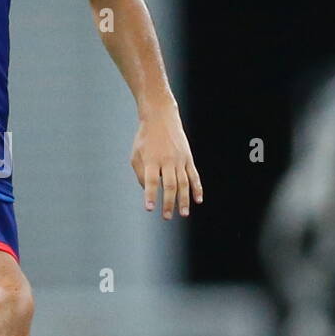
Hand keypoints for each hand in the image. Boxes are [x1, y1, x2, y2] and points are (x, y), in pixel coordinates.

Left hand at [130, 103, 202, 218]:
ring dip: (184, 200)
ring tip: (183, 214)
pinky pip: (194, 175)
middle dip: (169, 203)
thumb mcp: (136, 155)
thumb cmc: (145, 139)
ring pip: (183, 183)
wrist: (161, 118)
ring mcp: (179, 159)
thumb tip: (149, 191)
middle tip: (167, 217)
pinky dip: (197, 188)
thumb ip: (140, 174)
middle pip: (169, 185)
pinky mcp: (188, 158)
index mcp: (151, 160)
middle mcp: (166, 161)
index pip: (151, 181)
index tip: (150, 208)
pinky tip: (198, 200)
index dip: (151, 195)